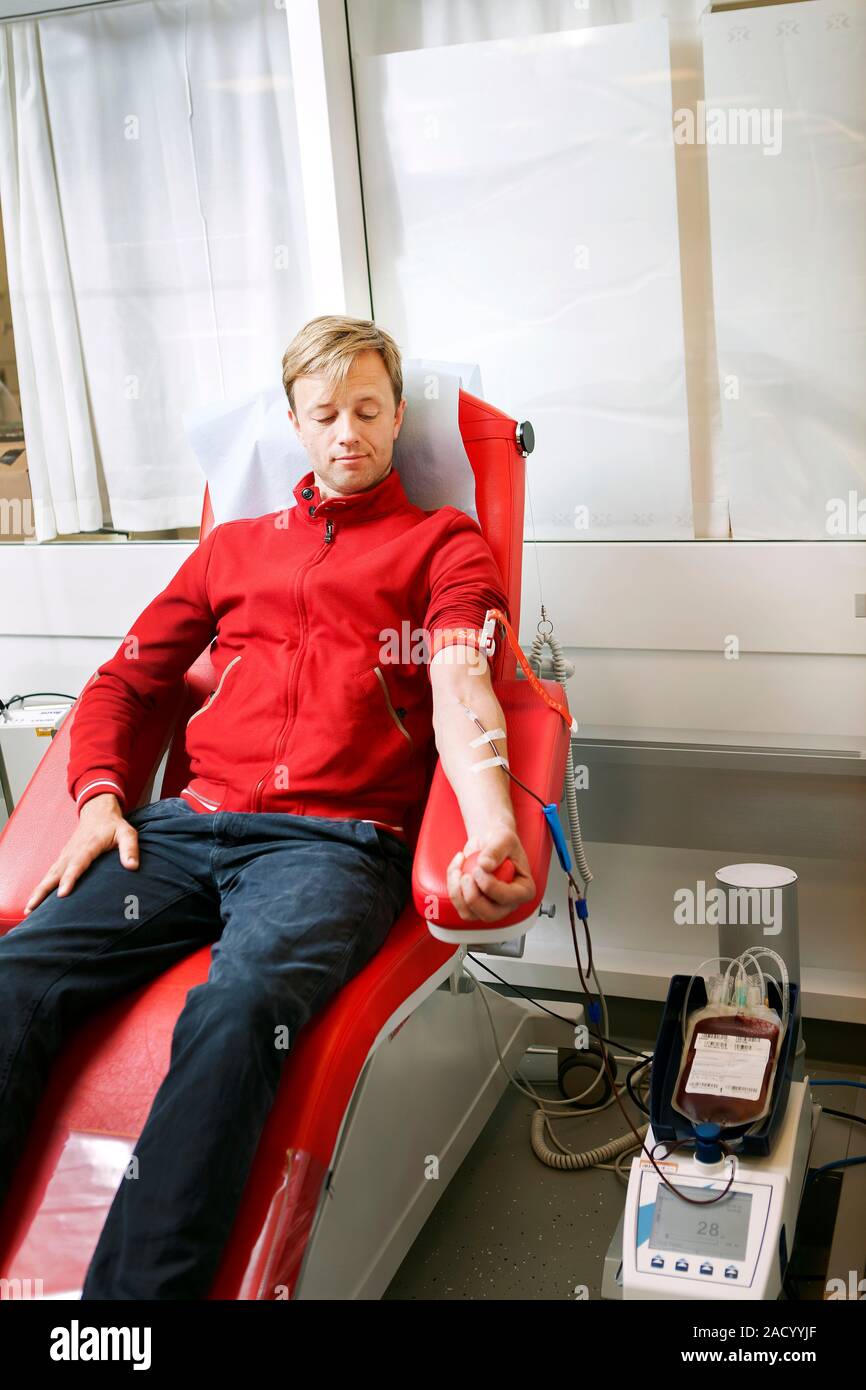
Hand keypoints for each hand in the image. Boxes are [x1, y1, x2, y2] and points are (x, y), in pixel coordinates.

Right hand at [23, 793, 138, 914]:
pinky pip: (50, 874)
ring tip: (29, 909)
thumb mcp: (127, 833)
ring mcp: (65, 855)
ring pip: (49, 875)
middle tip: (32, 908)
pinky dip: (41, 887)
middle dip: (43, 890)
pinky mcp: (62, 859)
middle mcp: (72, 852)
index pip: (77, 865)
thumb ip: (130, 849)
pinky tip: (35, 900)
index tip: (62, 894)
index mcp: (88, 846)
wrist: (98, 812)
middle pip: (56, 873)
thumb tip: (133, 867)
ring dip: (38, 891)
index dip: (69, 879)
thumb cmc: (113, 826)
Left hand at [447, 821, 535, 922]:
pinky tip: (456, 869)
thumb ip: (496, 850)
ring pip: (469, 914)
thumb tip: (485, 865)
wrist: (488, 841)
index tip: (479, 868)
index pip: (508, 898)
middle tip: (467, 875)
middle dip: (473, 896)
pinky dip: (452, 886)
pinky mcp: (473, 905)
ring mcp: (490, 906)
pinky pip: (459, 904)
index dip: (490, 886)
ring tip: (459, 869)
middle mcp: (508, 903)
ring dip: (458, 892)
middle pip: (489, 914)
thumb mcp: (503, 838)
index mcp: (523, 890)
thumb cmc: (501, 841)